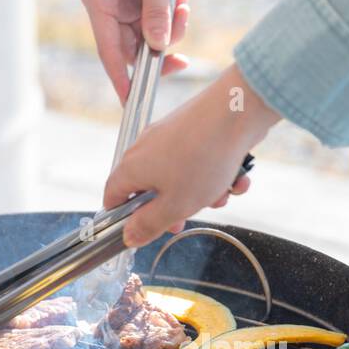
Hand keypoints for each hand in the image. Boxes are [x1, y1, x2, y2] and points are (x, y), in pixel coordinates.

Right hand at [81, 0, 187, 99]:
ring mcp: (121, 6)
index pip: (108, 50)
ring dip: (170, 30)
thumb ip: (156, 12)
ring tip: (184, 5)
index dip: (121, 78)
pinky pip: (155, 24)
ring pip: (146, 38)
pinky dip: (171, 18)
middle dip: (158, 50)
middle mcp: (105, 6)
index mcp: (98, 0)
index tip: (132, 102)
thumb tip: (159, 47)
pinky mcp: (136, 2)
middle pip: (130, 48)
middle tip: (183, 59)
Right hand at [103, 64, 279, 246]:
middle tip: (188, 218)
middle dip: (174, 207)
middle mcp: (144, 149)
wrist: (235, 112)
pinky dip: (213, 172)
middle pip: (149, 189)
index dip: (125, 218)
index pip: (112, 197)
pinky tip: (235, 177)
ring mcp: (167, 136)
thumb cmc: (203, 158)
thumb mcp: (175, 206)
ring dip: (200, 192)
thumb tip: (129, 236)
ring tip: (222, 193)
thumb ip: (149, 225)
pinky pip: (196, 159)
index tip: (144, 229)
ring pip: (178, 176)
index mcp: (131, 168)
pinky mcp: (190, 129)